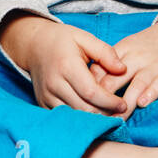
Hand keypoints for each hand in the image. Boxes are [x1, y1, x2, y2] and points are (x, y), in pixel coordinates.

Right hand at [1, 15, 130, 114]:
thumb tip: (122, 69)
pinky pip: (64, 117)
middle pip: (83, 108)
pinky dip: (79, 120)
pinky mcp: (43, 102)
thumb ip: (105, 52)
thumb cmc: (62, 40)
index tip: (123, 105)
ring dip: (93, 119)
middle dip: (104, 114)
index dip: (109, 102)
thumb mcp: (84, 37)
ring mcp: (47, 95)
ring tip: (109, 115)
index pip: (91, 92)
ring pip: (74, 117)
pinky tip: (92, 115)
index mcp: (67, 65)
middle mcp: (54, 83)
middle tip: (120, 113)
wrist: (34, 45)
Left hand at [86, 20, 157, 118]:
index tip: (83, 107)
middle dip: (103, 101)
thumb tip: (87, 89)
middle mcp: (135, 58)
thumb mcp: (126, 50)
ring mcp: (153, 65)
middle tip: (96, 120)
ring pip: (136, 85)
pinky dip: (151, 93)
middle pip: (114, 79)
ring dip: (125, 103)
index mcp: (121, 52)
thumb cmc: (147, 48)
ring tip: (117, 120)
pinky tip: (143, 104)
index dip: (90, 90)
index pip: (99, 71)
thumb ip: (109, 66)